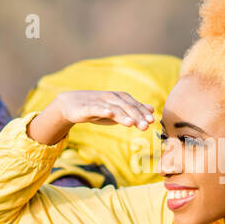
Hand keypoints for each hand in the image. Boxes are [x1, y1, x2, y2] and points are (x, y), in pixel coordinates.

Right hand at [27, 90, 154, 144]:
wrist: (71, 104)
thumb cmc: (98, 107)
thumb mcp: (117, 110)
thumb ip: (135, 110)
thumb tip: (152, 110)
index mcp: (119, 98)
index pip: (133, 105)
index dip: (142, 112)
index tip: (152, 121)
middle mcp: (111, 97)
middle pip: (126, 107)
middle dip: (136, 116)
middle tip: (146, 126)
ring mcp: (99, 101)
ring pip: (114, 108)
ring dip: (123, 115)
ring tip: (132, 123)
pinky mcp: (87, 107)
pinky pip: (96, 108)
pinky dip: (103, 110)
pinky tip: (109, 113)